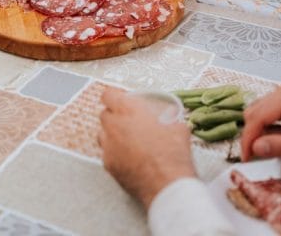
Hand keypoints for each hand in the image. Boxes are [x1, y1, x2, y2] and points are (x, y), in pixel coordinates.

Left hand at [99, 88, 195, 208]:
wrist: (167, 185)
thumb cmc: (172, 155)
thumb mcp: (178, 129)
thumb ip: (169, 119)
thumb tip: (173, 119)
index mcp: (129, 111)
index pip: (108, 95)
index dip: (113, 97)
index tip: (119, 100)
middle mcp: (114, 126)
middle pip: (104, 115)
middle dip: (114, 116)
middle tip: (128, 122)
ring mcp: (109, 147)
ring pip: (102, 135)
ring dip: (112, 135)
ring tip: (128, 141)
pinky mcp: (108, 165)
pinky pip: (107, 154)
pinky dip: (115, 154)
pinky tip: (128, 159)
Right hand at [241, 85, 280, 162]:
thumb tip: (256, 148)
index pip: (257, 117)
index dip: (248, 138)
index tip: (247, 158)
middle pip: (252, 113)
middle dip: (253, 136)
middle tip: (262, 155)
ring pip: (256, 113)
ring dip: (260, 132)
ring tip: (280, 143)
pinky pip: (264, 113)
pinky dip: (267, 128)